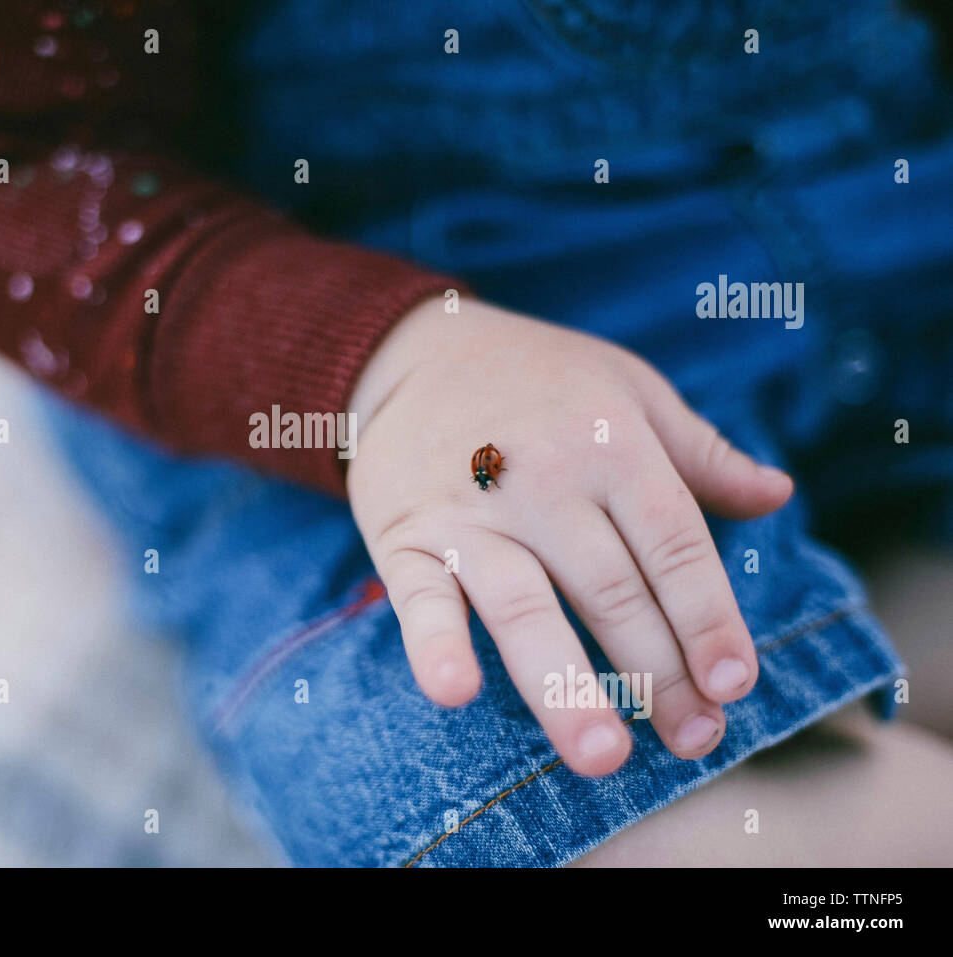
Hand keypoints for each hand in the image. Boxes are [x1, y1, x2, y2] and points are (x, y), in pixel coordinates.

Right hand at [346, 297, 793, 775]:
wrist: (410, 352)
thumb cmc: (535, 378)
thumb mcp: (629, 389)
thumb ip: (700, 451)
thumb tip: (779, 495)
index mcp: (611, 448)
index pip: (674, 546)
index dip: (708, 618)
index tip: (735, 684)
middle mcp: (546, 484)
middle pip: (612, 592)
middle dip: (657, 674)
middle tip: (692, 742)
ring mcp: (473, 514)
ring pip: (526, 607)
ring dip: (565, 685)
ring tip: (603, 754)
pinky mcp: (408, 538)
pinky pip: (421, 598)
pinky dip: (434, 643)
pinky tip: (455, 692)